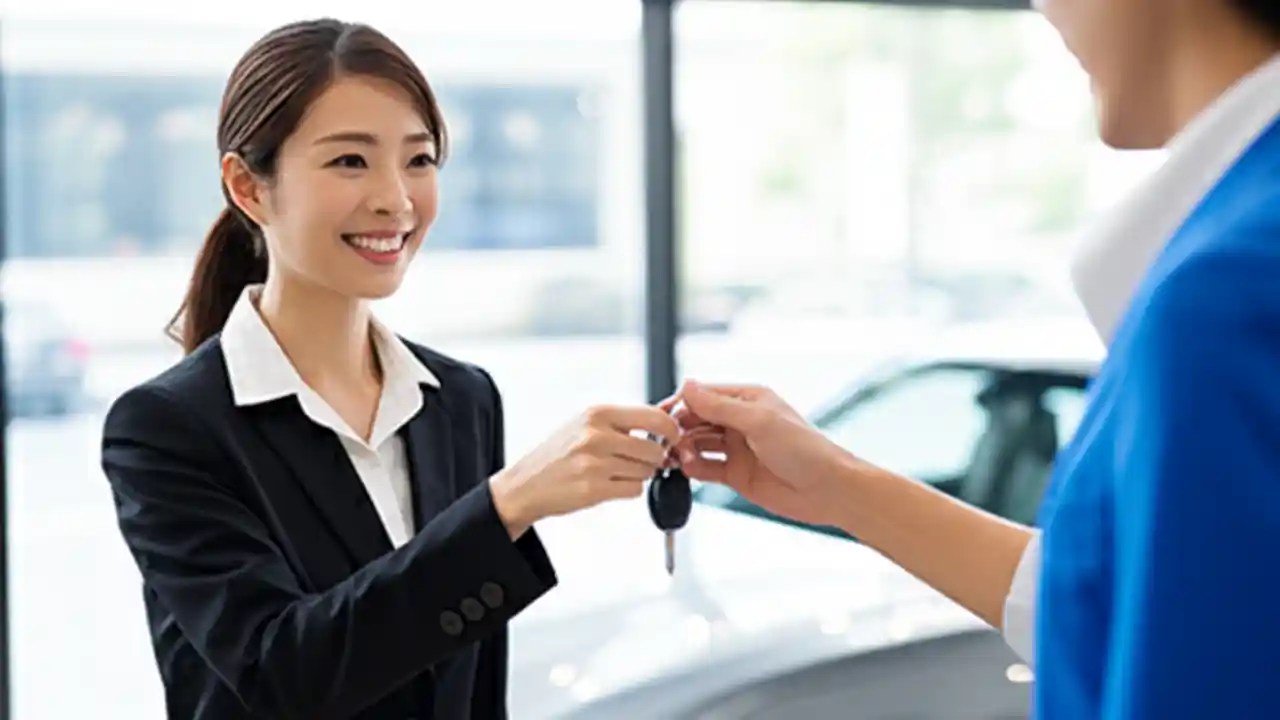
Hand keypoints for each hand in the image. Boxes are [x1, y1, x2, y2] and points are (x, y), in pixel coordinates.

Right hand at [489, 405, 679, 537]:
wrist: (525, 484)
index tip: (671, 438)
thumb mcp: (586, 423)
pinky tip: (609, 484)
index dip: (671, 430)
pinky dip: (628, 489)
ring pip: (646, 471)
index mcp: (597, 413)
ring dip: (639, 474)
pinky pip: (634, 490)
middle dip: (654, 458)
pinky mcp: (594, 489)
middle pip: (654, 448)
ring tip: (616, 471)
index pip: (655, 417)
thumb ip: (624, 421)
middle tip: (641, 460)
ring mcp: (595, 463)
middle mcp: (596, 435)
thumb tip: (667, 415)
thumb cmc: (559, 453)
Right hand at [662, 380, 863, 527]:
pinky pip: (705, 468)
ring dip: (683, 448)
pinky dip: (692, 468)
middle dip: (679, 428)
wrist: (827, 490)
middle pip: (697, 419)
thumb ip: (719, 406)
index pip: (704, 395)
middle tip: (666, 439)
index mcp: (748, 399)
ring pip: (698, 443)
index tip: (662, 415)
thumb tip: (687, 385)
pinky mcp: (736, 474)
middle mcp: (740, 421)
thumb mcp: (758, 421)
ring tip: (675, 456)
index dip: (681, 403)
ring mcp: (737, 448)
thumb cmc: (805, 450)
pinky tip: (686, 469)